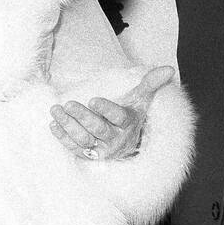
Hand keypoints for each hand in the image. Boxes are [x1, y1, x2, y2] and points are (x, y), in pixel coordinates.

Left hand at [50, 66, 174, 160]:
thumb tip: (169, 68)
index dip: (106, 109)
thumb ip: (151, 82)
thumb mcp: (141, 98)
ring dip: (68, 125)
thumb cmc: (131, 114)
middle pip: (98, 129)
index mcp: (128, 123)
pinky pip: (74, 148)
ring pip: (83, 139)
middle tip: (68, 104)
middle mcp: (116, 139)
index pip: (118, 117)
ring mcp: (102, 149)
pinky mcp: (89, 156)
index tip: (93, 100)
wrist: (126, 142)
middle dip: (82, 116)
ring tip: (56, 110)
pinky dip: (63, 137)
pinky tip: (54, 124)